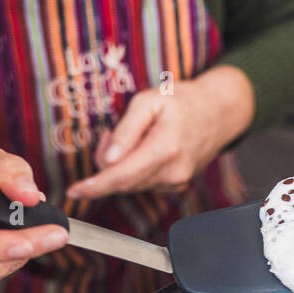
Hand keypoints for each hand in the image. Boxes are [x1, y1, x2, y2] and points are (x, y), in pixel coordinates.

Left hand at [66, 65, 254, 200]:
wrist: (218, 112)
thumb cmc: (183, 101)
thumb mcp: (150, 100)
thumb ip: (127, 130)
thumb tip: (109, 161)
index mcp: (165, 148)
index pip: (122, 176)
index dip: (95, 186)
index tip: (74, 192)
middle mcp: (172, 172)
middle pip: (122, 182)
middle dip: (106, 164)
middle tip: (109, 134)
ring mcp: (177, 182)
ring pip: (131, 185)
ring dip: (120, 166)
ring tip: (130, 137)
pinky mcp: (177, 186)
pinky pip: (143, 184)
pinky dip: (134, 171)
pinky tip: (142, 150)